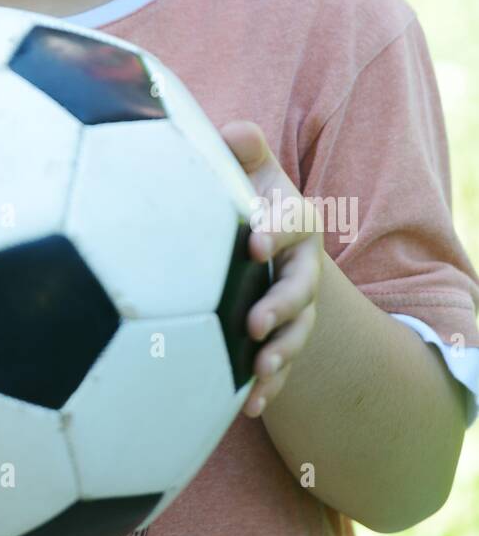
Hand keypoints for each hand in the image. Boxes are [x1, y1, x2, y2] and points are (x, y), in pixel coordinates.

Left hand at [220, 120, 323, 419]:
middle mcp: (302, 267)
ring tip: (260, 371)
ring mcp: (294, 306)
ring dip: (280, 354)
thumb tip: (234, 131)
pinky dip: (268, 386)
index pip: (289, 224)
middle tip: (255, 322)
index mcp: (295, 222)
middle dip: (281, 306)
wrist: (260, 236)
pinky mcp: (279, 336)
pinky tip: (249, 404)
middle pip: (300, 288)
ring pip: (296, 333)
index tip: (251, 240)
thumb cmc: (248, 195)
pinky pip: (279, 364)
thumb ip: (245, 149)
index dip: (274, 231)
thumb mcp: (250, 169)